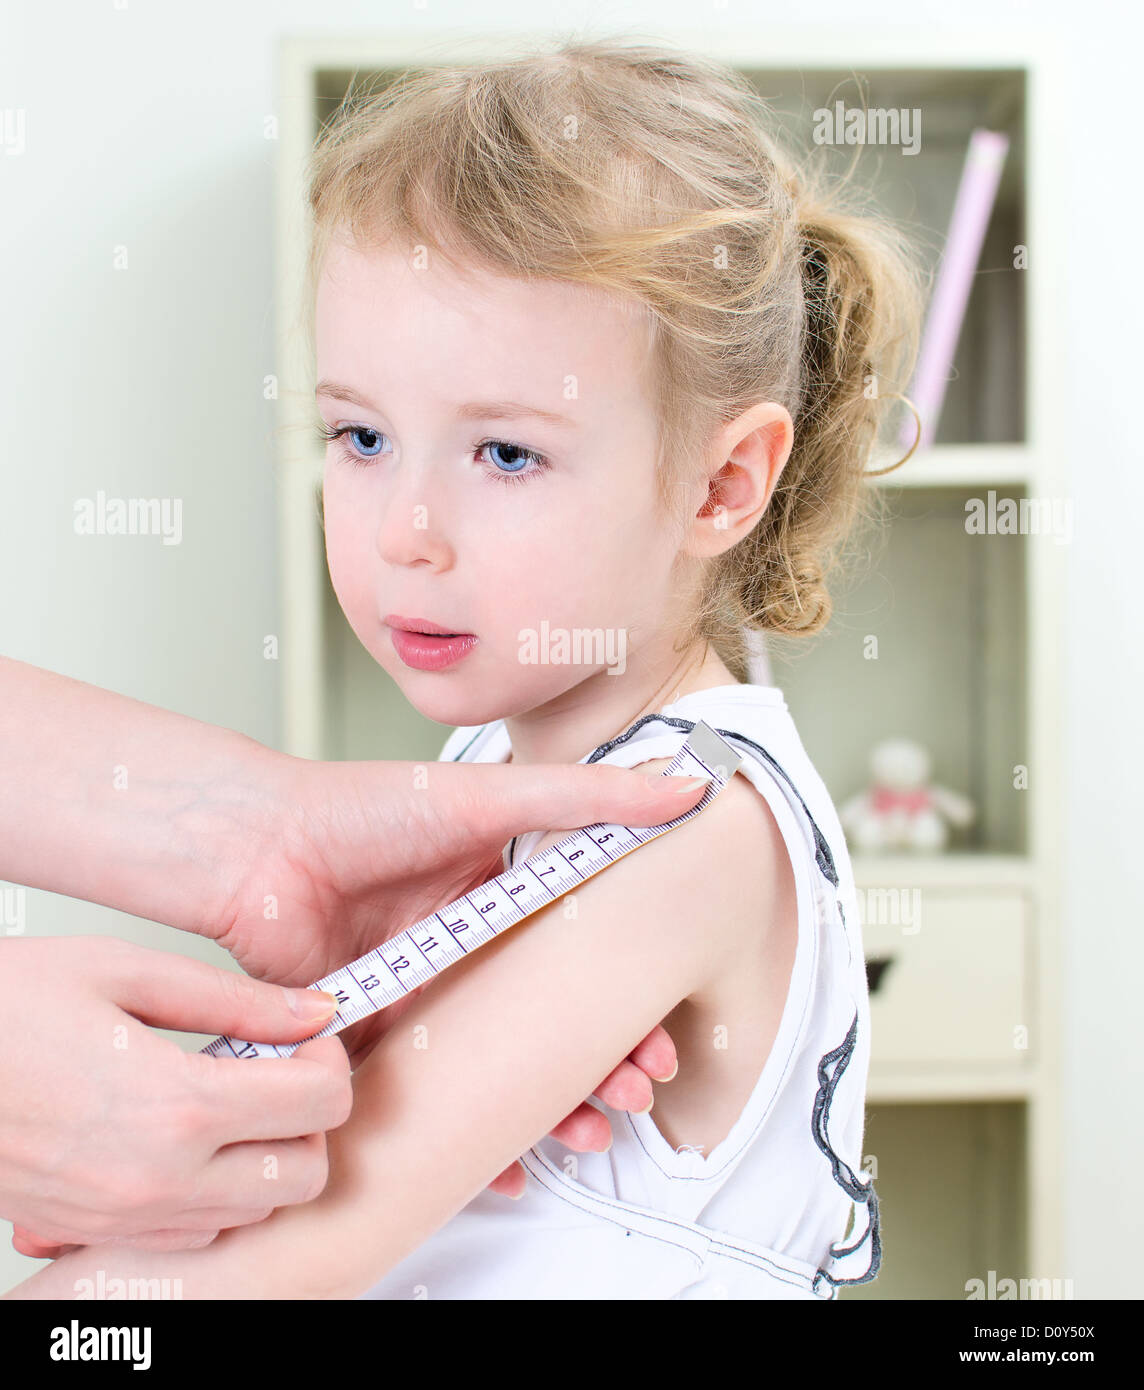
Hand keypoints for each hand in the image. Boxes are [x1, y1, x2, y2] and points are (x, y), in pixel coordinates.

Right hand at [3, 936, 350, 1257]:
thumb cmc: (4, 1008)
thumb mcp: (126, 972)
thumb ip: (235, 998)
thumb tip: (312, 1010)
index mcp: (176, 1106)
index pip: (319, 1102)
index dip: (329, 1058)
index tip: (306, 1032)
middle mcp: (157, 1179)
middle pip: (303, 1173)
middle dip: (310, 1117)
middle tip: (277, 1065)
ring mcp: (124, 1215)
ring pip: (254, 1210)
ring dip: (267, 1154)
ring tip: (229, 1093)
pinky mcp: (94, 1230)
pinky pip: (195, 1230)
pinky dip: (216, 1190)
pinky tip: (188, 1134)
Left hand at [208, 754, 694, 1189]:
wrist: (256, 848)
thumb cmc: (368, 810)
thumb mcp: (489, 798)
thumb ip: (586, 799)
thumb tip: (683, 785)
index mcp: (501, 897)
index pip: (580, 960)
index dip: (624, 1004)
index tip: (659, 1041)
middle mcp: (466, 951)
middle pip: (548, 1024)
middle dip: (600, 1068)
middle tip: (634, 1095)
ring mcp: (424, 997)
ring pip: (498, 1068)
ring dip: (547, 1107)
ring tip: (585, 1134)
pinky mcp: (377, 1037)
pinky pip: (428, 1096)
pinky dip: (464, 1135)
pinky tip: (502, 1166)